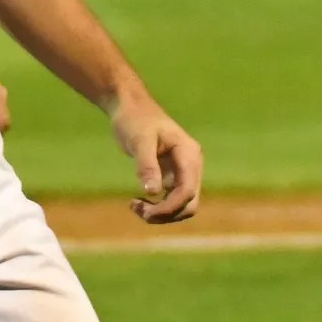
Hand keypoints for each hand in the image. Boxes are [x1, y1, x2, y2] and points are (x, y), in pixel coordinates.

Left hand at [109, 95, 200, 222]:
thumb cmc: (134, 119)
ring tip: (134, 206)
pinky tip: (137, 201)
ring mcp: (183, 172)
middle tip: (139, 211)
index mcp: (189, 155)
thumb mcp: (139, 140)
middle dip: (166, 213)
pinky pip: (171, 199)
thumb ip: (147, 165)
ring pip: (181, 204)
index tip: (146, 211)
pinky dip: (157, 206)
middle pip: (189, 203)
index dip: (170, 207)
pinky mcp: (172, 175)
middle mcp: (191, 166)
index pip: (188, 191)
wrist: (129, 107)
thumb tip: (154, 191)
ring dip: (162, 213)